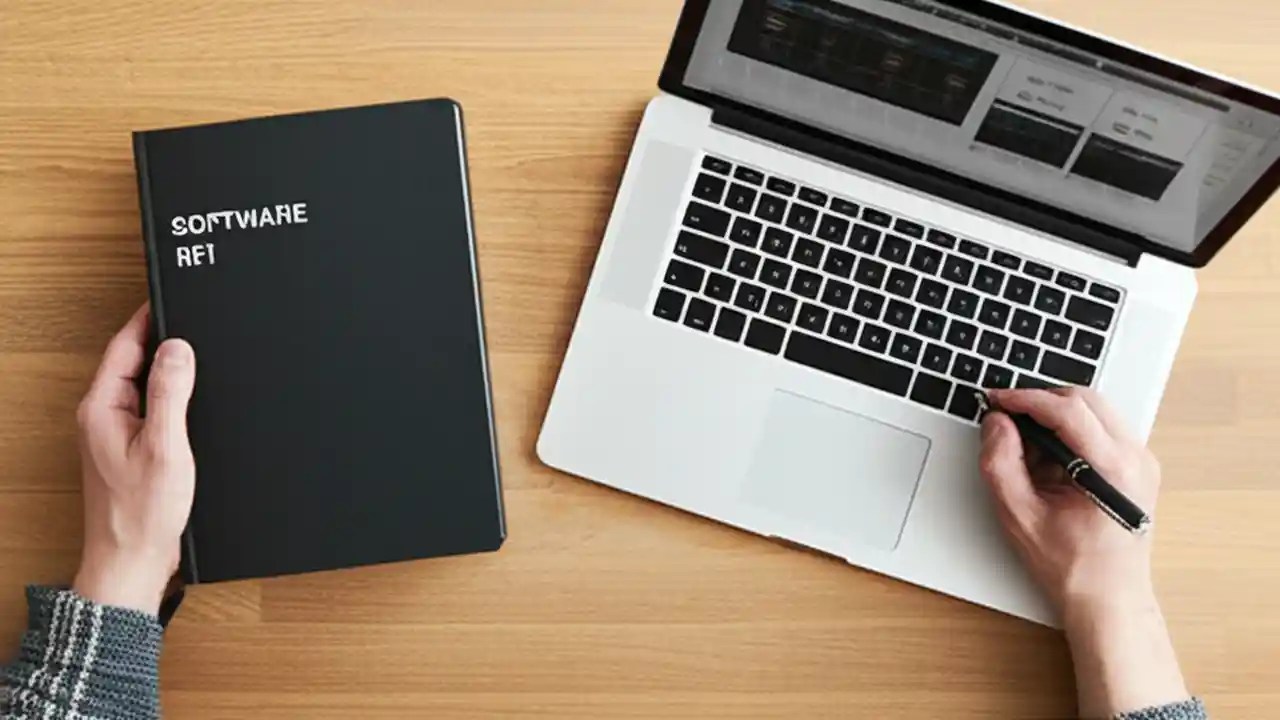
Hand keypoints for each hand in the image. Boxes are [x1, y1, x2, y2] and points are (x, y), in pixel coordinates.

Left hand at [73, 303, 196, 615]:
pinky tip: (193, 402)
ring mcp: (113, 433)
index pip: (125, 346)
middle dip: (162, 340)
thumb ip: (170, 392)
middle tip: (194, 321)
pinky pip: (150, 409)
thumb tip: (178, 348)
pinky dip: (171, 399)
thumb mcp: (165, 445)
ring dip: (168, 372)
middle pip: (133, 362)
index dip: (150, 319)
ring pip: (143, 386)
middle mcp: (102, 417)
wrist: (132, 562)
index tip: (172, 297)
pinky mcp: (129, 450)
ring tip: (197, 356)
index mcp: (102, 408)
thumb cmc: (142, 514)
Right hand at [980, 387, 1187, 716]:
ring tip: (1026, 441)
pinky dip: (1071, 428)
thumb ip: (1001, 463)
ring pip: (1095, 408)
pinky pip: (1102, 427)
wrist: (1109, 598)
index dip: (1024, 398)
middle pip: (1084, 398)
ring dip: (1056, 413)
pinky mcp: (1138, 466)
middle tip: (1006, 415)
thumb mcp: (1020, 516)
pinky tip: (1049, 456)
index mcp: (1112, 469)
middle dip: (1040, 400)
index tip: (996, 400)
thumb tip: (997, 424)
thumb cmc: (1072, 567)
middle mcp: (1136, 458)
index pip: (1066, 410)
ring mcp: (1142, 460)